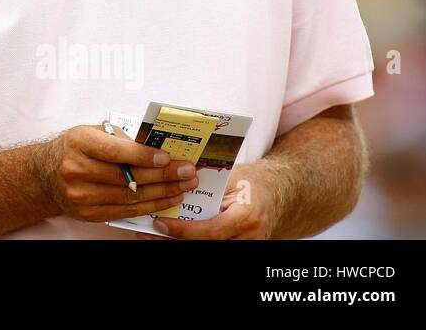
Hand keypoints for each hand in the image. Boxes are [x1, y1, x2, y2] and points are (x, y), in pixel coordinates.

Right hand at [39, 124, 199, 222]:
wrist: (45, 174)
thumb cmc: (74, 148)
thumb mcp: (91, 132)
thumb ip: (120, 138)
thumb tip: (157, 147)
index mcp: (79, 142)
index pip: (116, 152)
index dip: (144, 156)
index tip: (168, 157)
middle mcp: (76, 169)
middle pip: (127, 177)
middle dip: (163, 175)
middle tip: (187, 172)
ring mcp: (81, 195)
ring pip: (130, 197)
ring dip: (162, 193)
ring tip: (183, 186)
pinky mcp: (88, 213)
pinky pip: (125, 211)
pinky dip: (150, 206)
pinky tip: (167, 199)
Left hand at [145, 168, 277, 239]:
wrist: (278, 194)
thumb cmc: (253, 182)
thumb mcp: (231, 178)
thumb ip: (206, 184)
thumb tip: (171, 181)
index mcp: (247, 215)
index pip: (212, 231)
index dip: (184, 231)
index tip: (161, 224)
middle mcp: (249, 237)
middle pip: (205, 245)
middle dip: (174, 240)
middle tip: (147, 232)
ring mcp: (246, 246)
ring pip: (207, 247)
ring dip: (178, 242)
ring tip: (152, 235)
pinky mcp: (239, 247)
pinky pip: (212, 244)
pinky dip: (190, 240)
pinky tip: (171, 235)